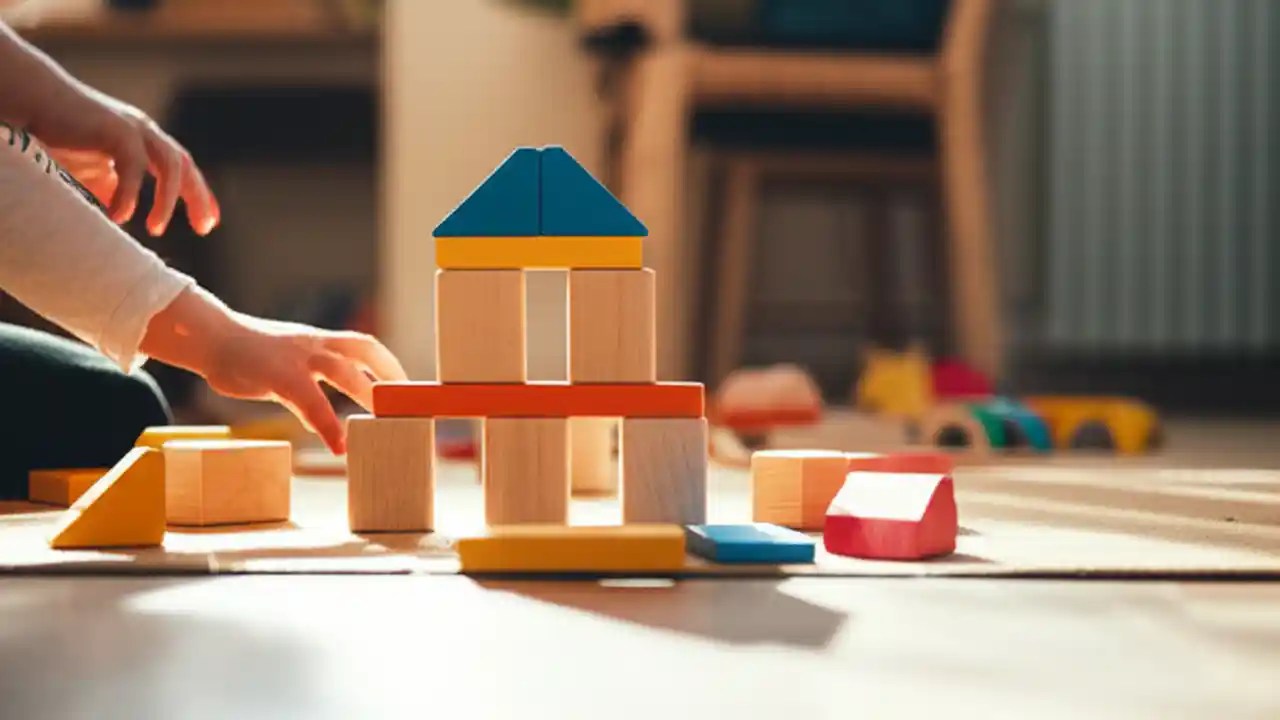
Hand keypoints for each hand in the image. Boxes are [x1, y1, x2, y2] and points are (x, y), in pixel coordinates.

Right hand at [29, 87, 218, 235]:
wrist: (34, 102)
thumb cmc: (61, 135)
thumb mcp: (94, 170)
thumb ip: (112, 189)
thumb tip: (121, 216)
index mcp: (146, 143)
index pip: (182, 170)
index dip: (198, 195)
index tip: (209, 222)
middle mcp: (146, 133)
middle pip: (184, 166)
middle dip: (198, 197)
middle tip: (204, 228)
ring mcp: (134, 128)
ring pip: (169, 165)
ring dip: (165, 200)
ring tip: (156, 229)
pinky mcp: (116, 127)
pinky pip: (133, 165)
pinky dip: (128, 193)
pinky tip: (120, 216)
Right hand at [203, 315, 407, 453]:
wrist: (210, 340)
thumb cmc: (248, 358)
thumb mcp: (287, 370)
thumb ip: (308, 391)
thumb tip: (322, 422)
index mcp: (319, 342)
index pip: (364, 346)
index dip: (389, 364)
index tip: (407, 387)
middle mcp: (314, 345)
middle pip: (362, 352)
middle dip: (388, 378)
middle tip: (407, 406)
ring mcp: (297, 357)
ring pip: (342, 372)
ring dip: (368, 396)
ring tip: (383, 422)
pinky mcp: (278, 375)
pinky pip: (311, 401)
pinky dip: (327, 425)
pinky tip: (337, 445)